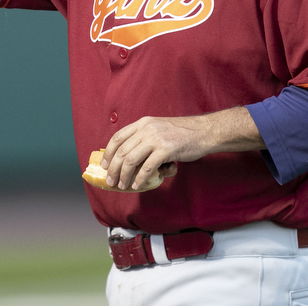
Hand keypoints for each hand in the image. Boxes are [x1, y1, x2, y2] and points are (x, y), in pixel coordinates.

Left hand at [102, 108, 263, 190]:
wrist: (203, 131)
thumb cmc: (182, 133)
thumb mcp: (158, 129)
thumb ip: (144, 139)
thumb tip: (130, 158)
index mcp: (142, 123)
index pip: (117, 137)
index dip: (108, 153)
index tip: (104, 165)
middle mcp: (146, 129)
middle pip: (122, 151)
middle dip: (113, 169)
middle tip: (110, 181)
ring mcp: (155, 139)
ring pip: (131, 160)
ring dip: (124, 176)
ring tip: (122, 185)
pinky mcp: (166, 150)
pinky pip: (147, 168)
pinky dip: (140, 179)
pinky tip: (138, 185)